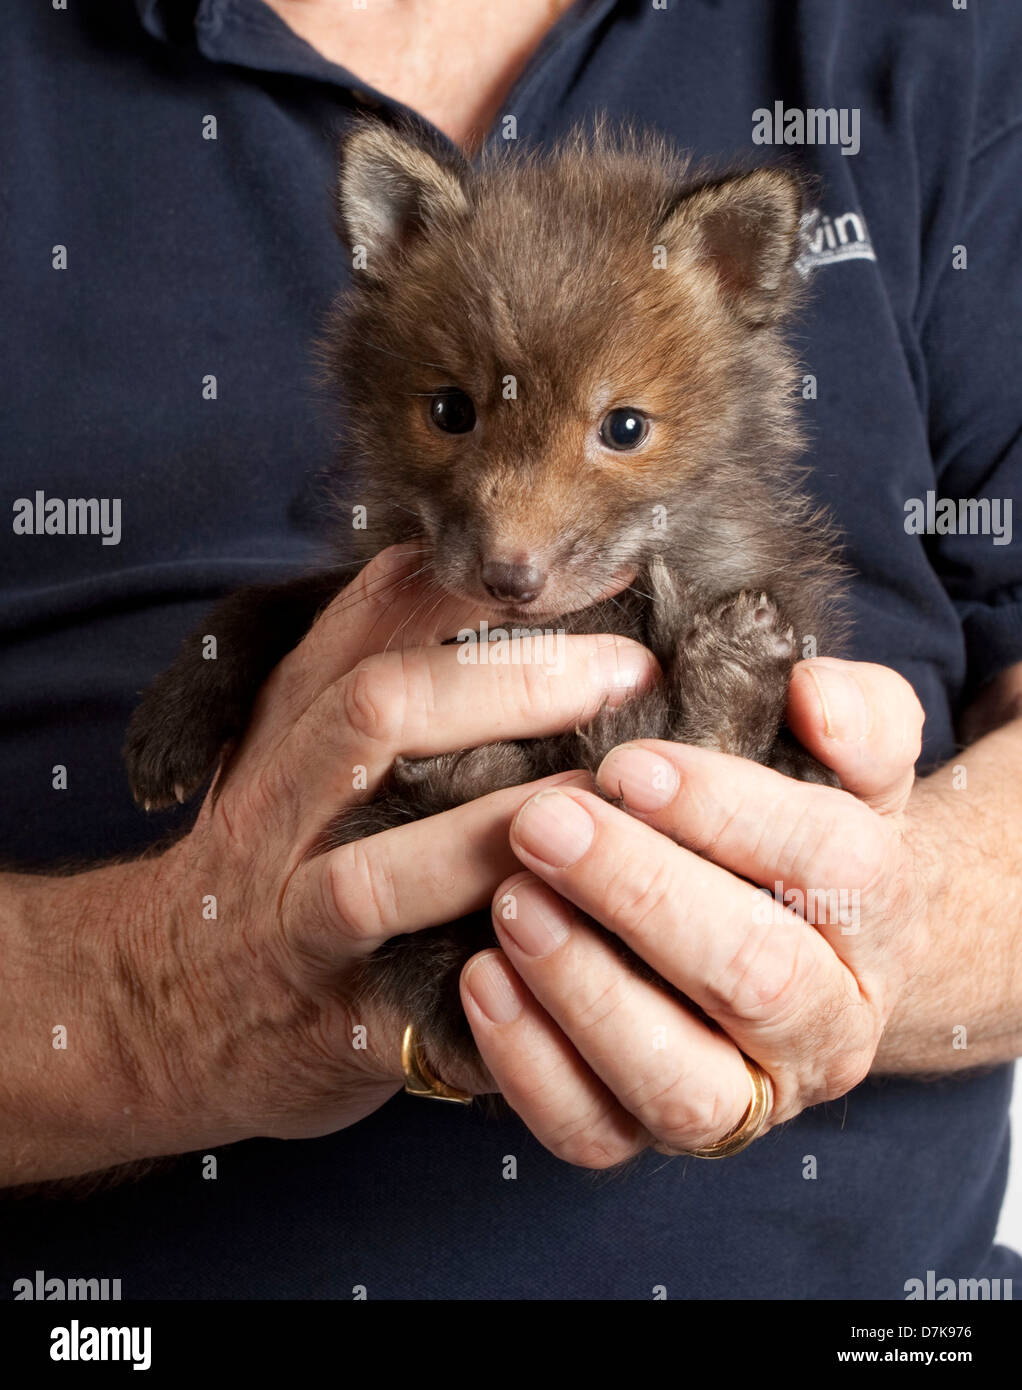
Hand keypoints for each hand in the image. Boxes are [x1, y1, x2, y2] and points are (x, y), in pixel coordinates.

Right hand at [0, 546, 658, 1183]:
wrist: (162, 997)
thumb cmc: (269, 849)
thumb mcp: (297, 733)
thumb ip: (374, 654)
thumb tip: (477, 565)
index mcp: (288, 721)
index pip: (375, 622)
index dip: (491, 592)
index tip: (598, 575)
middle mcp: (281, 807)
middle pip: (377, 711)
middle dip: (512, 682)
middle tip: (631, 672)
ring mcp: (294, 920)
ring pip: (378, 871)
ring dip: (497, 832)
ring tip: (602, 805)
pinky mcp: (331, 1023)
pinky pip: (411, 1004)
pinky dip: (492, 978)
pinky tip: (573, 947)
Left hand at [459, 658, 927, 1167]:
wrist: (779, 933)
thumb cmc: (788, 832)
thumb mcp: (844, 761)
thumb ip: (857, 714)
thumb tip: (817, 699)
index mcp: (883, 920)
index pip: (833, 866)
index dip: (730, 812)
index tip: (628, 764)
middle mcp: (828, 1027)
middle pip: (755, 976)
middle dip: (641, 892)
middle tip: (547, 823)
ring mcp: (743, 1095)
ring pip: (681, 1081)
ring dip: (586, 987)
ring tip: (512, 902)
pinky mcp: (655, 1134)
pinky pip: (596, 1133)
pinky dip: (531, 1064)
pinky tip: (482, 978)